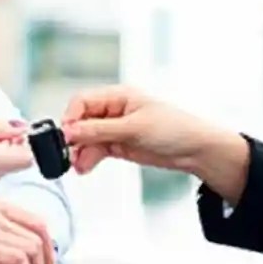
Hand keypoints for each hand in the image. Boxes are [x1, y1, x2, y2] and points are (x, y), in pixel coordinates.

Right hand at [62, 85, 250, 202]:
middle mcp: (114, 111)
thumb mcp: (134, 128)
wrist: (196, 151)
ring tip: (78, 165)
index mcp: (118, 96)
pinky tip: (85, 167)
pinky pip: (96, 151)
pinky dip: (88, 159)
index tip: (67, 135)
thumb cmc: (175, 129)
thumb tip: (71, 131)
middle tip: (68, 153)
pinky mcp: (119, 146)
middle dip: (74, 138)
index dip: (72, 117)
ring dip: (80, 151)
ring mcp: (115, 129)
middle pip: (82, 121)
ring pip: (87, 139)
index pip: (83, 101)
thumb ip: (100, 130)